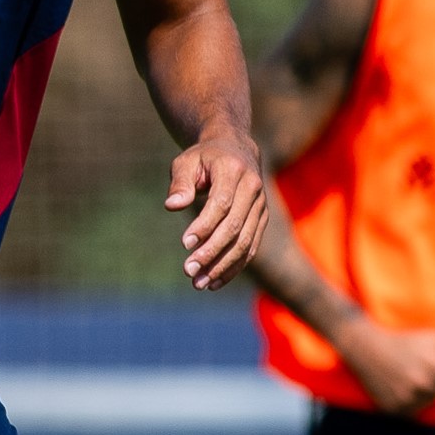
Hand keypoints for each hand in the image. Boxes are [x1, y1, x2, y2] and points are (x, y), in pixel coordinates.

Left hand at [164, 123, 268, 289]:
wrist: (236, 151)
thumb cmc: (204, 158)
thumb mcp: (187, 161)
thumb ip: (180, 182)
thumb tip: (172, 205)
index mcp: (233, 170)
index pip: (221, 203)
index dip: (204, 226)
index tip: (185, 244)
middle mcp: (252, 188)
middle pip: (234, 227)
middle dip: (211, 252)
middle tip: (188, 271)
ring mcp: (261, 206)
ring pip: (244, 242)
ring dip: (222, 266)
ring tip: (199, 283)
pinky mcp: (262, 220)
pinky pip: (250, 248)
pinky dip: (233, 267)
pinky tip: (215, 282)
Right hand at [337, 319, 434, 415]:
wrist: (367, 349)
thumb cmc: (404, 341)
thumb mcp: (433, 339)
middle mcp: (423, 388)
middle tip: (421, 367)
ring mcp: (408, 401)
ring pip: (428, 403)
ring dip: (425, 393)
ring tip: (410, 375)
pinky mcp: (395, 410)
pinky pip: (412, 411)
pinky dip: (410, 402)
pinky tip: (401, 386)